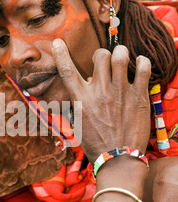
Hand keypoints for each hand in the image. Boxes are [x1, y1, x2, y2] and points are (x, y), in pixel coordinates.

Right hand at [52, 40, 151, 164]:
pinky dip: (142, 62)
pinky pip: (143, 68)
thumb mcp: (79, 124)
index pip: (67, 71)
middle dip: (103, 54)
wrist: (118, 159)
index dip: (61, 54)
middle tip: (106, 61)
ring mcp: (120, 92)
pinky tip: (140, 64)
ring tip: (123, 58)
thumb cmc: (96, 144)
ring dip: (121, 53)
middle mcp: (100, 92)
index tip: (59, 42)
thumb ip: (80, 103)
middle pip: (100, 56)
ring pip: (121, 56)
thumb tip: (83, 87)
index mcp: (81, 100)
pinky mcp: (138, 96)